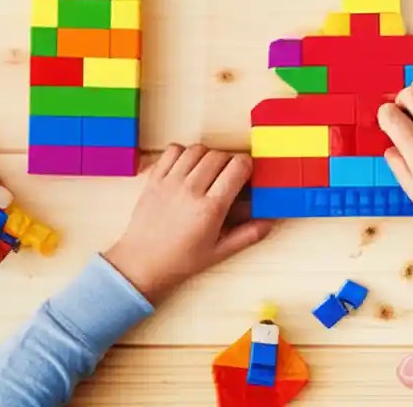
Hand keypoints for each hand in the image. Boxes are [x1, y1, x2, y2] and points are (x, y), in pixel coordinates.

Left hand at [104, 144, 274, 302]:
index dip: (247, 166)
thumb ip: (248, 234)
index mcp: (210, 209)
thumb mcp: (219, 252)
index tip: (246, 175)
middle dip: (229, 161)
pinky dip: (184, 152)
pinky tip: (187, 167)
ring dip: (208, 156)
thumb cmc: (182, 260)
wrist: (142, 263)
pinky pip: (173, 150)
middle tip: (228, 176)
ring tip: (208, 171)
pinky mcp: (154, 178)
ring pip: (197, 149)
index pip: (237, 168)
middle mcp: (190, 190)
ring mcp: (170, 182)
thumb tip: (271, 221)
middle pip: (219, 156)